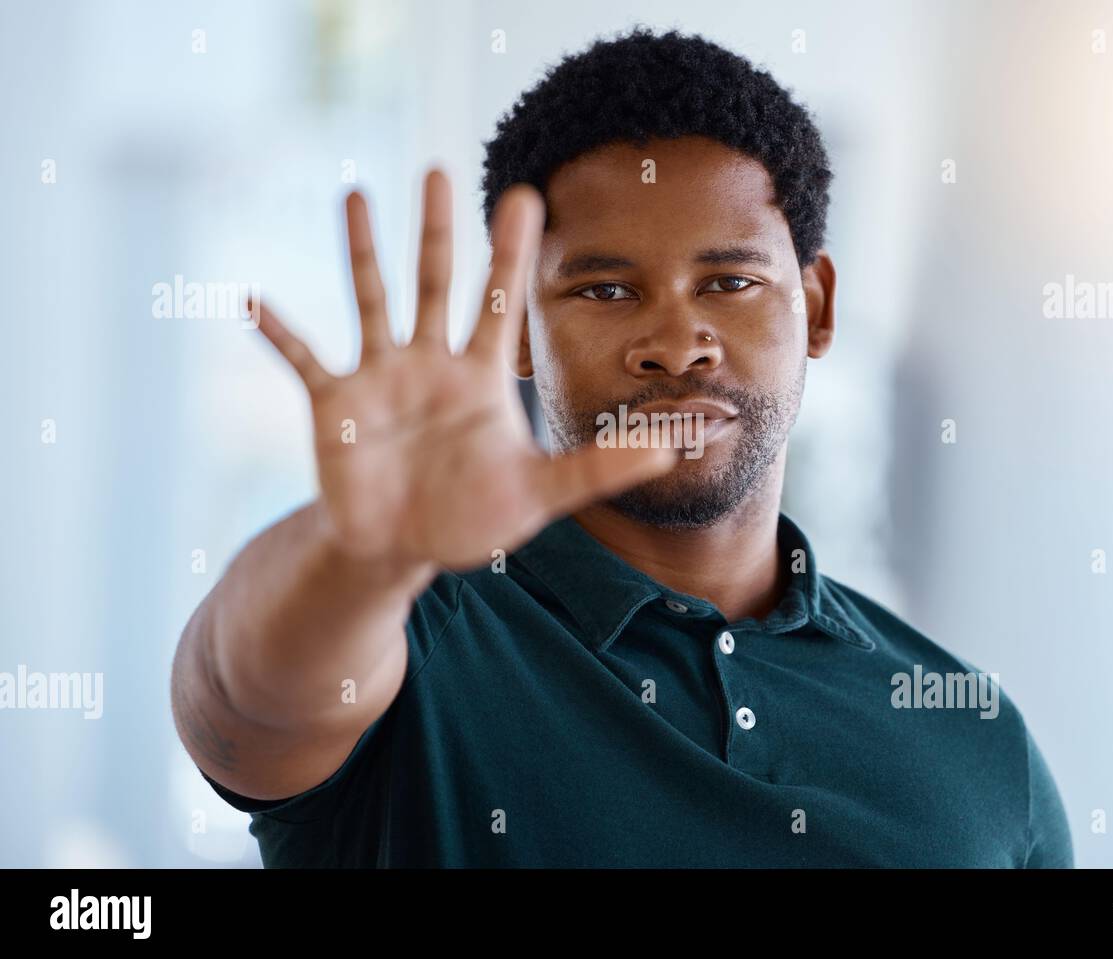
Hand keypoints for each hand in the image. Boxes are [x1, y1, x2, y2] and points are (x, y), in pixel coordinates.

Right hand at [253, 170, 676, 569]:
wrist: (404, 549)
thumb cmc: (472, 517)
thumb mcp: (542, 493)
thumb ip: (601, 468)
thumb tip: (674, 447)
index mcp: (479, 377)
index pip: (499, 302)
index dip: (511, 251)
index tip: (526, 194)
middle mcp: (429, 363)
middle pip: (436, 282)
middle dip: (438, 228)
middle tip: (440, 167)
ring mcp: (379, 378)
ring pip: (372, 300)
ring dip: (363, 251)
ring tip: (357, 193)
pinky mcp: (334, 406)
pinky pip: (303, 360)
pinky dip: (279, 334)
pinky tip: (252, 299)